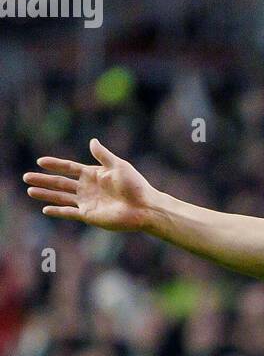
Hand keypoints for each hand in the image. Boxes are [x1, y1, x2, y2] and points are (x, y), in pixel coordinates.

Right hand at [24, 139, 157, 231]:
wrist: (144, 207)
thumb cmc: (135, 186)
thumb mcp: (118, 166)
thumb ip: (102, 155)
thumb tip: (92, 141)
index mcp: (93, 174)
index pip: (69, 168)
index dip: (55, 165)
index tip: (40, 162)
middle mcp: (88, 188)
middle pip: (60, 183)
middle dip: (44, 180)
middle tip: (26, 177)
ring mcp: (88, 202)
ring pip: (61, 197)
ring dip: (46, 194)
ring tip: (30, 190)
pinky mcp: (90, 215)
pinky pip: (69, 213)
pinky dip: (58, 211)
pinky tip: (45, 209)